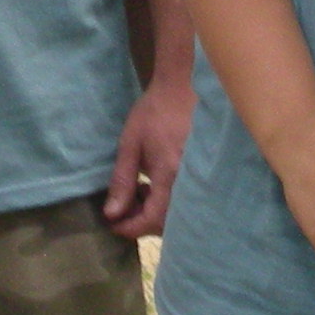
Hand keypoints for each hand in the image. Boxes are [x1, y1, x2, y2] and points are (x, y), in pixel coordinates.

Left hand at [103, 72, 193, 238]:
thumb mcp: (130, 144)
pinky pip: (186, 201)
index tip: (112, 222)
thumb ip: (121, 180)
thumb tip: (111, 213)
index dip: (129, 227)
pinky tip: (155, 185)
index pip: (150, 220)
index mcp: (170, 175)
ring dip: (155, 212)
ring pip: (178, 215)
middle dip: (141, 221)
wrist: (186, 86)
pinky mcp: (203, 174)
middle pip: (167, 224)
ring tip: (139, 190)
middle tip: (124, 204)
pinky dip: (167, 202)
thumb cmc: (155, 111)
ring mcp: (200, 179)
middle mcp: (189, 182)